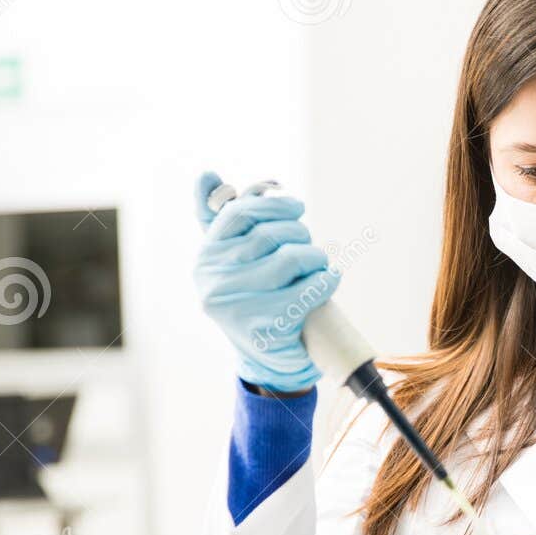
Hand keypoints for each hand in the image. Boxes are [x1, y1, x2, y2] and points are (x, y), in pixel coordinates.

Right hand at [194, 171, 338, 392]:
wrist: (270, 360)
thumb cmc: (256, 299)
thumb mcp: (235, 259)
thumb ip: (223, 216)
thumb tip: (208, 174)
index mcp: (207, 257)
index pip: (240, 212)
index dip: (274, 203)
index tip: (297, 208)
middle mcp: (214, 280)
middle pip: (270, 234)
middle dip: (300, 234)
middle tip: (309, 250)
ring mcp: (237, 306)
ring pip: (291, 258)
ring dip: (316, 258)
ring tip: (319, 266)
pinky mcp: (265, 329)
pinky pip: (307, 289)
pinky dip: (326, 281)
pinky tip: (328, 282)